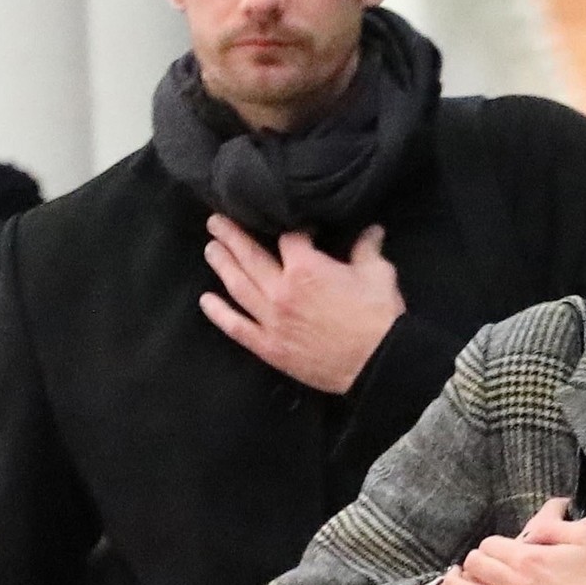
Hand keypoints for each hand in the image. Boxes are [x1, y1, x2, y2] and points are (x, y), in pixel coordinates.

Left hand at [199, 214, 404, 393]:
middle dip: (232, 236)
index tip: (294, 225)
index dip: (291, 227)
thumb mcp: (378, 273)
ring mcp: (271, 320)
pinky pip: (237, 328)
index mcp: (305, 268)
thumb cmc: (379, 316)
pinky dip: (220, 314)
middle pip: (250, 256)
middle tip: (215, 222)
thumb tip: (372, 229)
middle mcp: (280, 291)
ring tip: (211, 249)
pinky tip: (206, 301)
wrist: (378, 362)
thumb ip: (367, 248)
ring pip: (238, 287)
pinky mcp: (269, 347)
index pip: (288, 238)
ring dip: (222, 266)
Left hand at [429, 527, 585, 584]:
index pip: (488, 546)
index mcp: (529, 561)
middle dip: (475, 560)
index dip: (493, 543)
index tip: (502, 545)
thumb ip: (551, 528)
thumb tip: (531, 531)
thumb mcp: (585, 536)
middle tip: (481, 560)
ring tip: (457, 579)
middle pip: (475, 569)